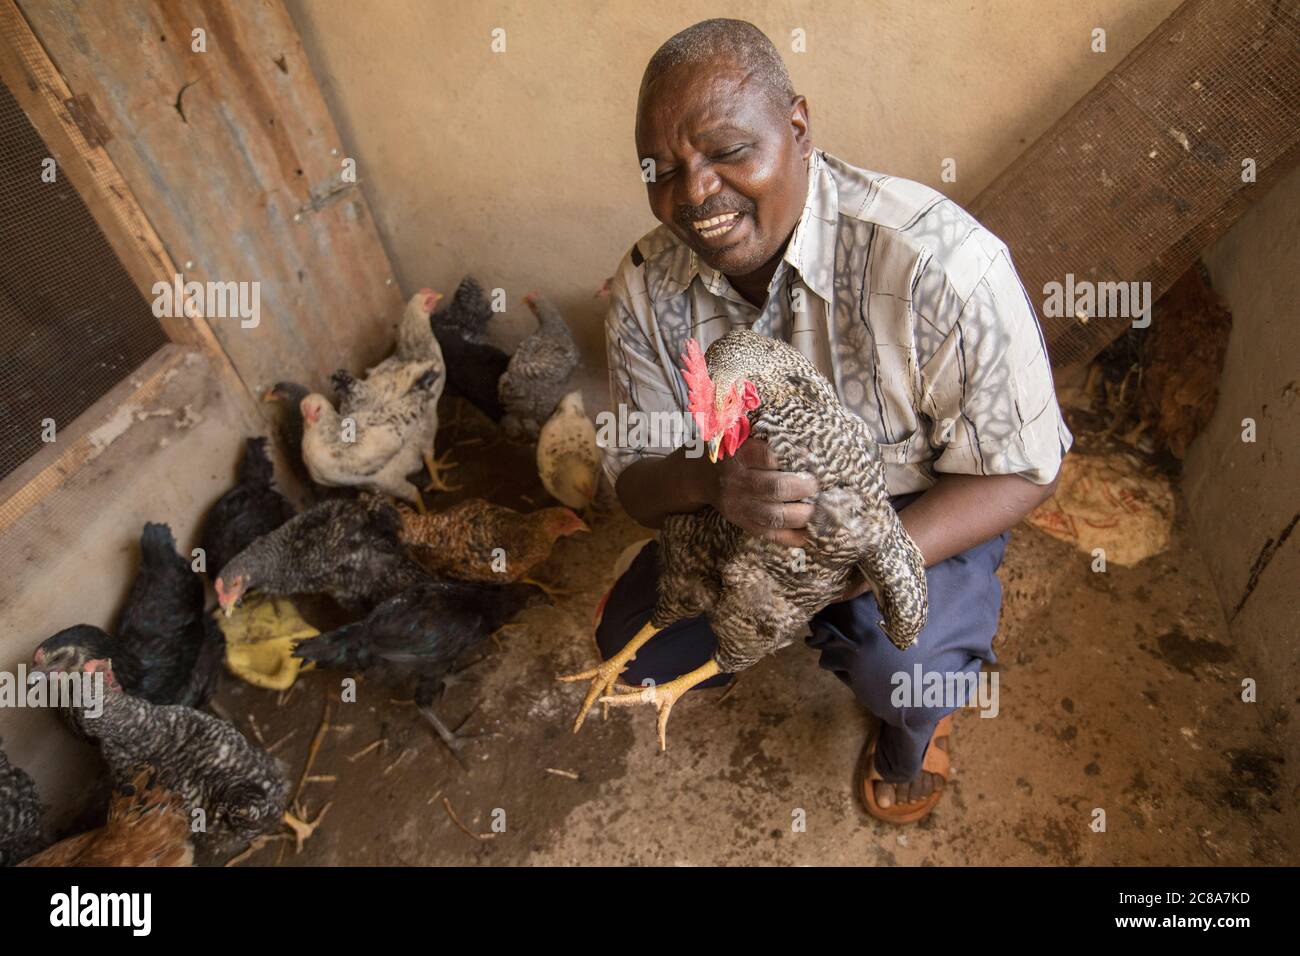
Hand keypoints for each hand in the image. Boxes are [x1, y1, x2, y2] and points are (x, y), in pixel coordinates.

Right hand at [704, 438, 818, 546]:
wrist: (706, 477)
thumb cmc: (737, 454)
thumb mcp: (746, 440)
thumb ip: (771, 444)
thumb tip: (809, 454)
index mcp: (740, 457)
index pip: (769, 457)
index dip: (793, 458)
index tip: (809, 458)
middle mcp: (738, 483)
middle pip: (775, 488)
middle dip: (803, 488)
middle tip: (815, 485)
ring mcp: (741, 507)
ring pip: (775, 517)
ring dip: (803, 514)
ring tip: (816, 508)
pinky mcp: (746, 525)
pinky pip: (773, 535)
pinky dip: (796, 537)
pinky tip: (811, 532)